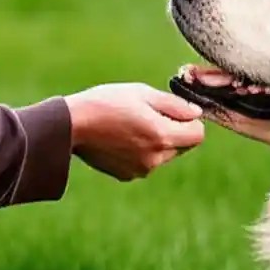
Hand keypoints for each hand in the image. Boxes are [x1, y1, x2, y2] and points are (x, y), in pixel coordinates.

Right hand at [65, 82, 204, 180]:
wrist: (71, 125)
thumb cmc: (106, 103)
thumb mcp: (142, 93)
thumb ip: (174, 105)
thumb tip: (196, 114)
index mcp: (162, 135)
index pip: (198, 134)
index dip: (189, 120)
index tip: (172, 111)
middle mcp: (156, 158)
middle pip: (182, 145)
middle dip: (173, 131)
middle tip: (146, 115)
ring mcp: (141, 169)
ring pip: (164, 155)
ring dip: (156, 142)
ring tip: (129, 126)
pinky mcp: (127, 175)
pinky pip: (145, 162)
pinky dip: (140, 152)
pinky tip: (119, 139)